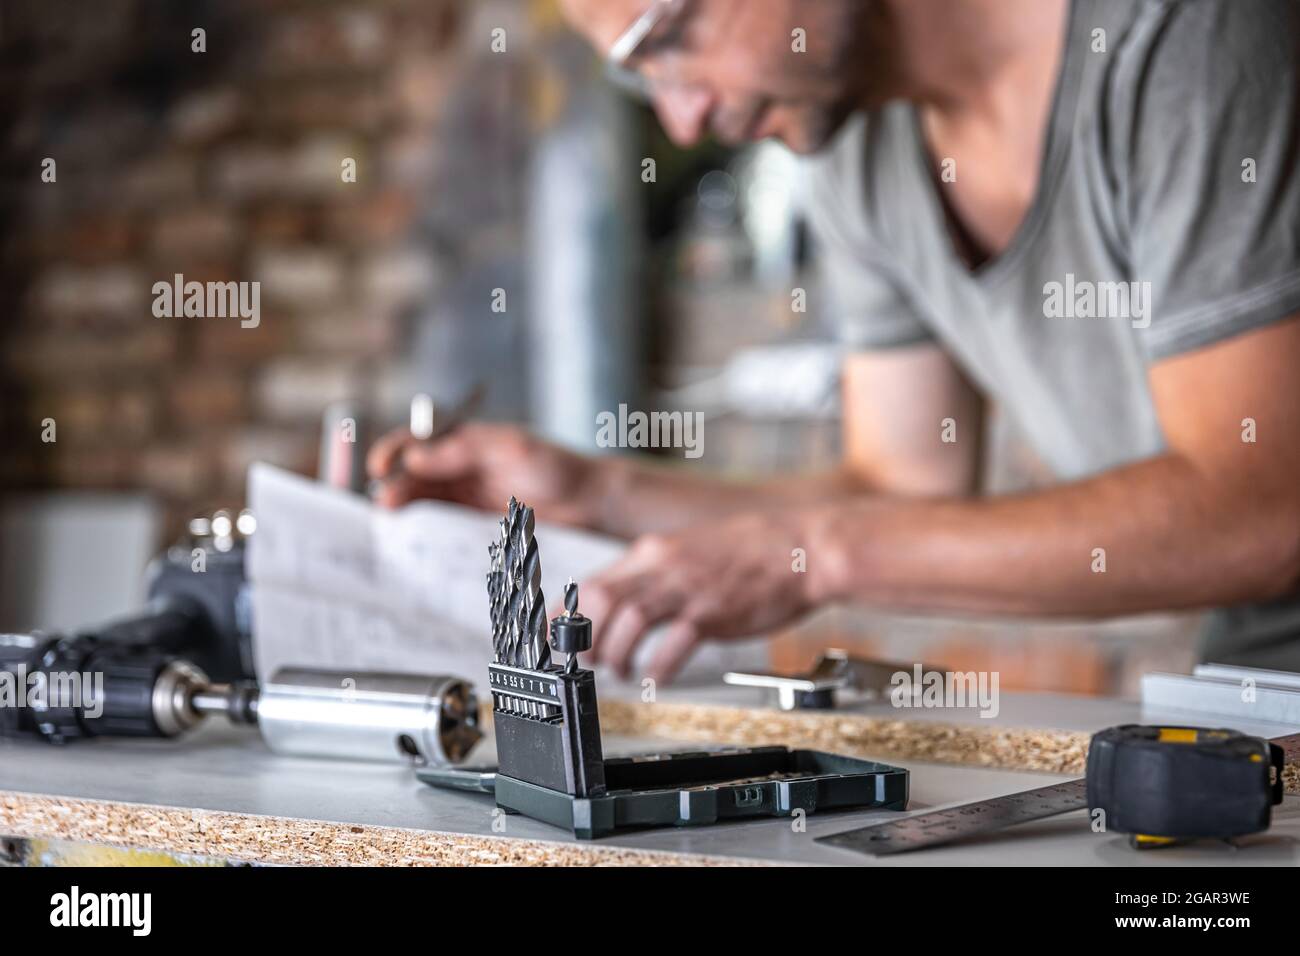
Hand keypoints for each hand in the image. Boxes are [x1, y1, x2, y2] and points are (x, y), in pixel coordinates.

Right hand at [366, 423, 604, 528]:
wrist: (591, 505)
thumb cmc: (558, 468)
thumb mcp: (513, 449)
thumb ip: (464, 450)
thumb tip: (416, 455)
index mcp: (465, 441)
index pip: (417, 441)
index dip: (393, 451)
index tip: (381, 467)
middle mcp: (460, 468)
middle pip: (411, 475)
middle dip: (394, 486)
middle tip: (386, 505)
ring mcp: (466, 499)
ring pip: (422, 503)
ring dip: (404, 512)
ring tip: (394, 525)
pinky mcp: (474, 526)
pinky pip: (440, 528)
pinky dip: (424, 534)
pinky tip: (416, 543)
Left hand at [581, 509, 826, 683]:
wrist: (802, 548)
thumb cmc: (750, 553)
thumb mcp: (688, 551)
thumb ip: (652, 574)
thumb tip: (618, 600)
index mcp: (651, 552)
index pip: (590, 583)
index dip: (564, 616)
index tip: (554, 640)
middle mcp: (662, 566)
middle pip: (600, 602)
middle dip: (584, 639)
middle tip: (585, 662)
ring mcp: (687, 588)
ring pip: (628, 622)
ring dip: (615, 655)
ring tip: (620, 671)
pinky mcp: (713, 612)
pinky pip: (672, 645)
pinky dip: (657, 667)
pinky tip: (657, 677)